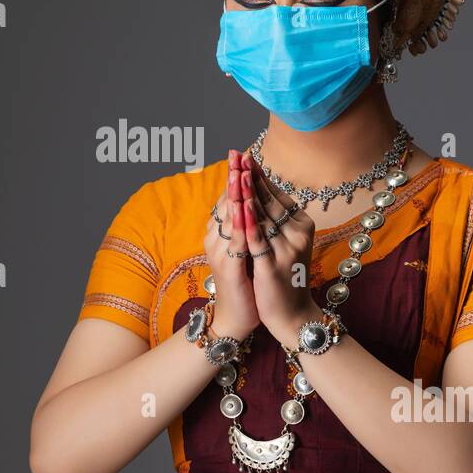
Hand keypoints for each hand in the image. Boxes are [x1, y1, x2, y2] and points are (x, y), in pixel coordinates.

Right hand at [200, 148, 260, 338]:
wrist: (237, 317)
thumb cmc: (244, 282)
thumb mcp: (246, 248)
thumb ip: (248, 225)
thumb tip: (255, 201)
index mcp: (221, 232)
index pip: (227, 198)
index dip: (234, 176)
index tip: (242, 154)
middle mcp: (216, 239)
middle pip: (225, 202)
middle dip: (233, 178)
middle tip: (237, 154)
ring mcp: (220, 253)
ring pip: (227, 218)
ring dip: (234, 195)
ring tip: (239, 173)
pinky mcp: (228, 268)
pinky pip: (234, 242)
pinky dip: (239, 225)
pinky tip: (245, 211)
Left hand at [237, 151, 322, 348]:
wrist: (292, 315)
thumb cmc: (284, 278)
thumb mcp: (283, 245)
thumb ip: (274, 221)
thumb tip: (258, 194)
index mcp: (301, 225)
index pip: (277, 195)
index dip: (259, 176)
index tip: (245, 156)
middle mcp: (298, 233)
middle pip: (270, 200)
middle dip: (251, 177)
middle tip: (238, 155)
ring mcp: (287, 249)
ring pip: (264, 215)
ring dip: (249, 192)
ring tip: (238, 171)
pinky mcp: (273, 266)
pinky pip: (258, 239)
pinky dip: (249, 221)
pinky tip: (241, 206)